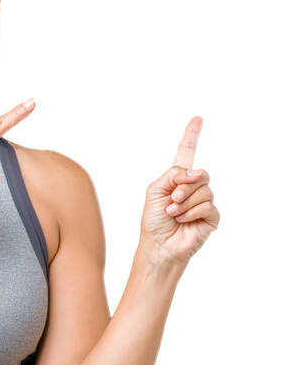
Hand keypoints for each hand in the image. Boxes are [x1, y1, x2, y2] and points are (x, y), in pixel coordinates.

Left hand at [141, 116, 219, 266]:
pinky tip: (182, 220)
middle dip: (183, 187)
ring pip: (203, 190)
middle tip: (171, 200)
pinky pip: (207, 206)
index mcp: (177, 179)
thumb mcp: (155, 191)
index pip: (187, 153)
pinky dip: (191, 213)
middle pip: (199, 173)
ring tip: (172, 214)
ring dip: (184, 203)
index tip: (197, 119)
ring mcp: (204, 201)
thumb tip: (193, 173)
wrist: (158, 245)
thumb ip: (172, 175)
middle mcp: (193, 187)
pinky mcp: (212, 216)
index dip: (192, 136)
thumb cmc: (153, 221)